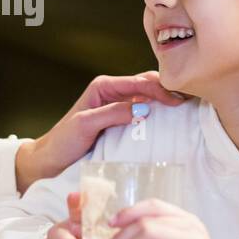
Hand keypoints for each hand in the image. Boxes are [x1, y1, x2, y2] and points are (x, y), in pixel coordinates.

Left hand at [14, 71, 184, 192]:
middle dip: (167, 89)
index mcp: (103, 86)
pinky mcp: (119, 118)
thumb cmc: (64, 141)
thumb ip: (111, 113)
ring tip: (185, 106)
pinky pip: (143, 110)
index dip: (160, 88)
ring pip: (147, 95)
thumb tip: (141, 108)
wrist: (51, 157)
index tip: (177, 100)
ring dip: (164, 99)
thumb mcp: (86, 125)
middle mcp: (111, 91)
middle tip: (188, 100)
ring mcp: (116, 104)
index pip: (138, 82)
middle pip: (146, 84)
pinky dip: (157, 111)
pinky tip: (170, 117)